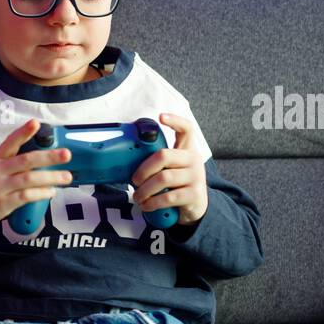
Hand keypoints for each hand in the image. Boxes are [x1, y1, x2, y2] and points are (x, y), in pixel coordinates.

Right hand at [0, 119, 73, 241]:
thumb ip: (9, 166)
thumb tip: (36, 164)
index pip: (10, 142)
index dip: (23, 132)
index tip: (36, 123)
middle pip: (26, 160)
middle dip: (48, 156)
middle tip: (66, 154)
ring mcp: (0, 187)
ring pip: (30, 179)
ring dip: (51, 177)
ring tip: (66, 177)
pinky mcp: (3, 203)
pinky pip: (26, 196)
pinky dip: (41, 193)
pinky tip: (51, 192)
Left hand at [129, 112, 208, 226]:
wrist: (196, 206)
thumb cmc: (177, 184)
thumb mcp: (171, 169)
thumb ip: (157, 163)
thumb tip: (127, 162)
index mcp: (187, 149)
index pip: (186, 128)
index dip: (175, 120)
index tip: (160, 116)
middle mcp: (193, 159)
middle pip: (164, 155)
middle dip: (143, 169)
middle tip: (134, 180)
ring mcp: (196, 176)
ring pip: (164, 178)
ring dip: (145, 190)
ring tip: (138, 197)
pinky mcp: (195, 194)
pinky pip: (168, 197)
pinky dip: (153, 202)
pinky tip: (146, 205)